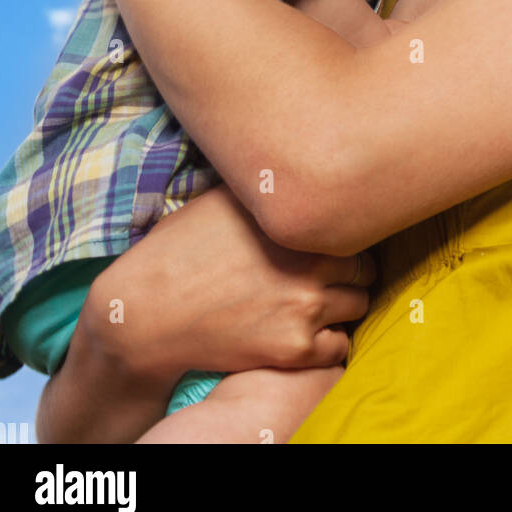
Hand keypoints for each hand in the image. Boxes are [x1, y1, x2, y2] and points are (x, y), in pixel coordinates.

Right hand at [77, 183, 375, 384]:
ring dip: (343, 303)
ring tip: (318, 302)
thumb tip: (300, 162)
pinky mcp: (294, 348)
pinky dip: (329, 342)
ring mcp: (305, 305)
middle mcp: (308, 258)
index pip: (353, 221)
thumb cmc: (178, 250)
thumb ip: (268, 188)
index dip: (343, 230)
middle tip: (327, 273)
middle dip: (349, 269)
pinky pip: (340, 347)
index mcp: (294, 218)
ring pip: (359, 304)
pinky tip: (307, 332)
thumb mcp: (222, 198)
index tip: (334, 236)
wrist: (145, 314)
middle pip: (365, 265)